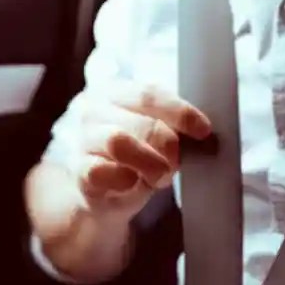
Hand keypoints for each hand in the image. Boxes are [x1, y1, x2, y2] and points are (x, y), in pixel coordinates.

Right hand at [63, 81, 212, 221]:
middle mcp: (94, 109)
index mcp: (115, 91)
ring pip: (119, 142)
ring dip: (150, 163)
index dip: (180, 112)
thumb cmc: (133, 156)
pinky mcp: (79, 170)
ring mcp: (82, 139)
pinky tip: (131, 184)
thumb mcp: (152, 133)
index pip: (150, 94)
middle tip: (178, 164)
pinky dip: (124, 179)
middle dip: (169, 145)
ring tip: (160, 177)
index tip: (204, 130)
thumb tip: (205, 134)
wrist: (102, 193)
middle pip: (142, 121)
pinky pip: (102, 171)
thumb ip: (171, 126)